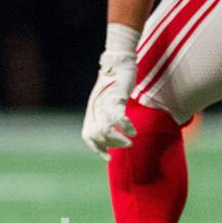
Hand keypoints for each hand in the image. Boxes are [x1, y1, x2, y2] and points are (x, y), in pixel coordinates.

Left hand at [81, 46, 137, 160]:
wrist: (117, 64)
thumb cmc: (114, 85)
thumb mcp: (106, 102)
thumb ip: (106, 116)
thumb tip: (113, 132)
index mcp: (92, 111)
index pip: (88, 136)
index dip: (97, 148)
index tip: (109, 158)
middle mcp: (95, 109)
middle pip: (97, 135)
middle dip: (111, 145)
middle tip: (124, 145)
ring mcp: (104, 103)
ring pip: (105, 128)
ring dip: (118, 139)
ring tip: (129, 143)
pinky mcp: (116, 97)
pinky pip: (118, 116)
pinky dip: (125, 126)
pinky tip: (133, 131)